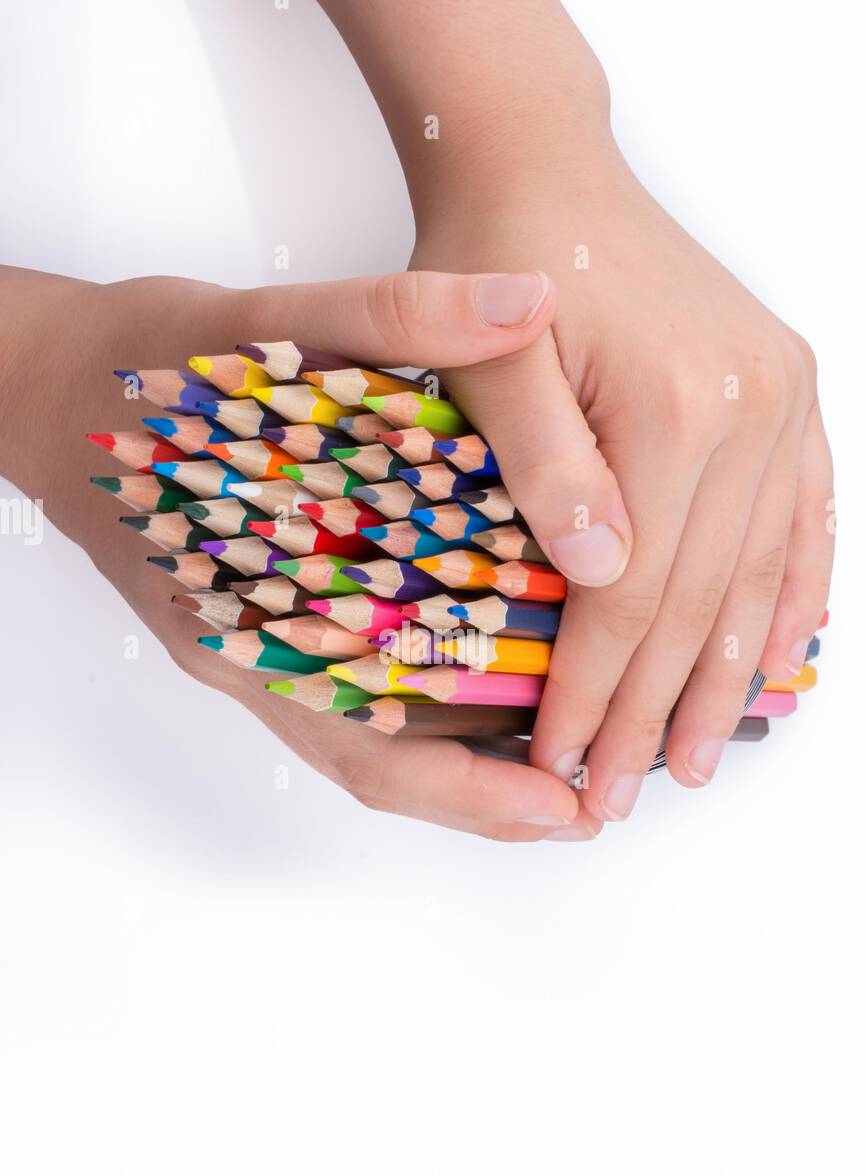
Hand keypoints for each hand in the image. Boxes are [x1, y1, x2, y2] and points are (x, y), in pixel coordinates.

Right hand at [0, 265, 601, 840]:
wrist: (51, 388)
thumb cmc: (145, 371)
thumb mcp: (263, 330)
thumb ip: (395, 316)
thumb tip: (531, 300)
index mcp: (249, 618)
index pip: (372, 744)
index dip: (471, 788)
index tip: (562, 799)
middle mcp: (251, 655)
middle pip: (381, 765)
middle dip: (485, 794)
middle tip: (587, 801)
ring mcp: (252, 647)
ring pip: (369, 737)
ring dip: (461, 759)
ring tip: (559, 756)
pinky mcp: (259, 625)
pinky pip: (349, 693)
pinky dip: (422, 706)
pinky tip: (485, 679)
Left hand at [411, 112, 832, 820]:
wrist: (544, 170)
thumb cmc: (495, 260)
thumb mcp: (488, 365)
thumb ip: (546, 470)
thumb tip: (605, 582)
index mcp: (680, 408)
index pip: (632, 599)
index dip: (597, 695)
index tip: (563, 766)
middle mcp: (754, 406)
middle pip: (701, 602)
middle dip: (653, 712)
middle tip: (618, 794)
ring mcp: (784, 398)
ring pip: (762, 576)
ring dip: (731, 679)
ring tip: (697, 760)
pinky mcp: (789, 392)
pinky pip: (807, 517)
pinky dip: (793, 596)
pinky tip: (784, 660)